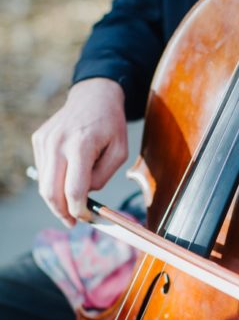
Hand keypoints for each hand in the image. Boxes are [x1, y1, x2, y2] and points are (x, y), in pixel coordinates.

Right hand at [31, 78, 127, 226]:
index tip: (85, 219)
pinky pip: (43, 170)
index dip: (78, 210)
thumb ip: (102, 176)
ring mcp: (44, 141)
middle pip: (51, 191)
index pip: (74, 189)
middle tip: (72, 223)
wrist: (93, 97)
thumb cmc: (110, 125)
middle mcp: (57, 143)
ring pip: (44, 183)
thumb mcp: (119, 152)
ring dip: (56, 200)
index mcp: (80, 146)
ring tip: (70, 207)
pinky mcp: (39, 140)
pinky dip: (53, 182)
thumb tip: (84, 195)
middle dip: (61, 211)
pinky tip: (67, 180)